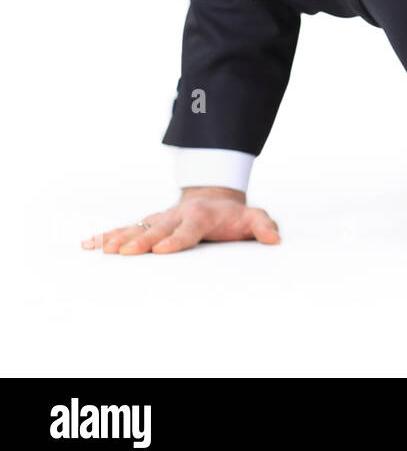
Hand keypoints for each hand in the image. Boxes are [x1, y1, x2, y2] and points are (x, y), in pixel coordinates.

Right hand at [80, 186, 280, 254]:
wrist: (214, 198)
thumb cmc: (234, 216)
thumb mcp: (254, 218)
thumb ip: (263, 227)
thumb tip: (273, 239)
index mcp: (201, 216)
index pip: (188, 229)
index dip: (176, 240)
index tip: (163, 250)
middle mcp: (177, 216)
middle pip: (158, 229)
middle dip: (142, 240)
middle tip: (128, 252)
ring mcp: (161, 218)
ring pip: (138, 227)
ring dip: (121, 238)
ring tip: (102, 249)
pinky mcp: (149, 223)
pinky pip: (127, 228)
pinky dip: (108, 235)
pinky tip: (89, 244)